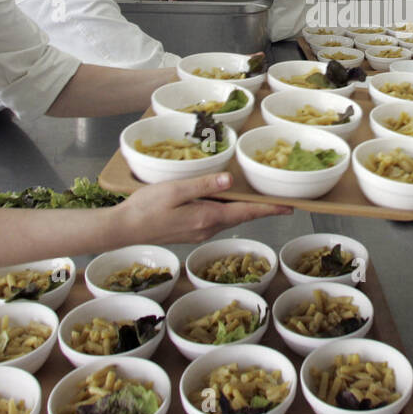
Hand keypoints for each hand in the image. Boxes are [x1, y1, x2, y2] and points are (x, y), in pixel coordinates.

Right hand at [114, 171, 290, 244]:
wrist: (123, 229)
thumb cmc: (145, 207)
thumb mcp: (175, 190)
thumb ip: (203, 185)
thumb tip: (230, 180)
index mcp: (207, 217)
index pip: (246, 212)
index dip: (268, 209)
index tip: (289, 207)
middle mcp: (207, 229)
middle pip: (240, 217)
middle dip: (259, 208)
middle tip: (278, 199)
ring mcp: (198, 233)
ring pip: (228, 219)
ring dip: (243, 209)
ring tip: (256, 198)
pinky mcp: (190, 232)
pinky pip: (215, 220)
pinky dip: (226, 211)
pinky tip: (224, 201)